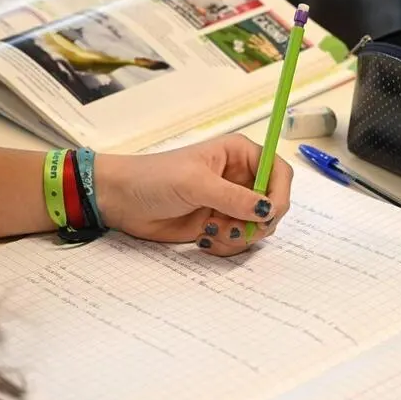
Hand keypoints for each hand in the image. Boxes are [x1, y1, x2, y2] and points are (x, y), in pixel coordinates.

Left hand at [94, 134, 292, 255]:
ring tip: (210, 231)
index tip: (268, 214)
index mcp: (239, 154)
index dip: (279, 194)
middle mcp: (239, 177)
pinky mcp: (218, 223)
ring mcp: (229, 203)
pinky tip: (203, 239)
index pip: (278, 171)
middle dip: (257, 222)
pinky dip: (227, 245)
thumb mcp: (196, 184)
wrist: (121, 200)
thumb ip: (233, 197)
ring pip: (257, 227)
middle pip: (272, 204)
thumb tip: (267, 210)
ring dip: (239, 236)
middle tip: (234, 228)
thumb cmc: (154, 178)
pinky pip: (239, 241)